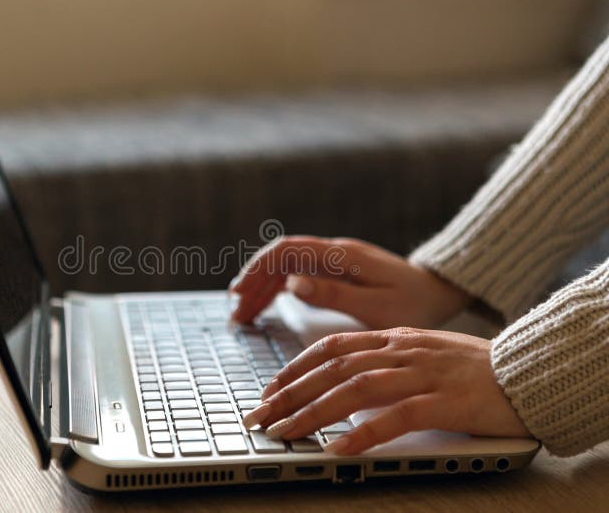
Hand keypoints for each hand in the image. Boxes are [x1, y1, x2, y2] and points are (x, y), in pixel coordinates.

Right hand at [230, 236, 470, 328]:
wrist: (441, 291)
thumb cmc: (416, 302)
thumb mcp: (378, 306)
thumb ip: (334, 293)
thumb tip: (292, 282)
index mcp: (343, 256)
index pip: (288, 250)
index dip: (258, 268)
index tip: (240, 292)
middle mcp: (334, 252)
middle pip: (281, 258)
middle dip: (254, 283)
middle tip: (236, 314)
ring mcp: (334, 261)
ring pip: (286, 268)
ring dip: (262, 289)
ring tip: (242, 316)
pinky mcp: (336, 272)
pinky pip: (298, 275)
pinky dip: (277, 291)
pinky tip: (265, 308)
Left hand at [242, 328, 531, 453]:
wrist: (527, 369)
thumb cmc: (474, 366)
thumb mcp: (423, 352)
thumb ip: (387, 360)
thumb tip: (346, 380)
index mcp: (395, 338)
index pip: (333, 346)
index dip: (297, 366)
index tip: (271, 387)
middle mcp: (402, 351)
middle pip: (333, 367)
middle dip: (291, 392)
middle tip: (261, 415)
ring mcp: (422, 374)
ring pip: (355, 388)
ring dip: (314, 412)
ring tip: (286, 432)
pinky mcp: (444, 401)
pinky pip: (397, 417)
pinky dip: (365, 433)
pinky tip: (341, 449)